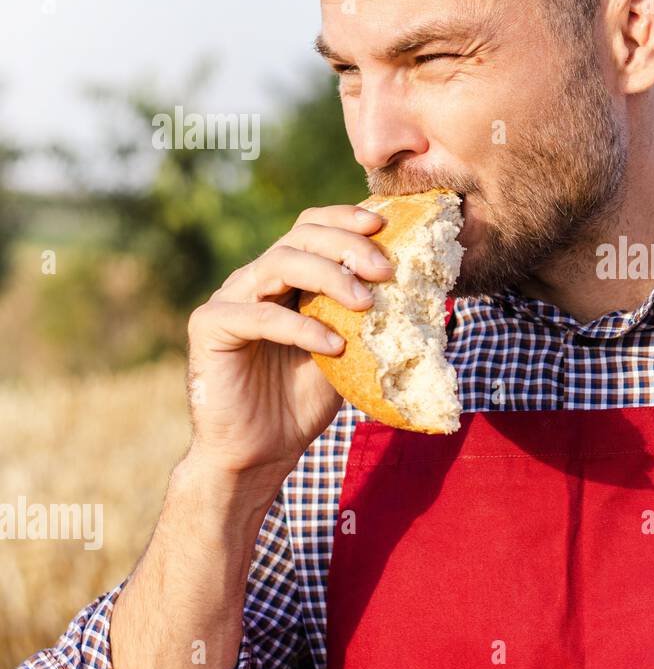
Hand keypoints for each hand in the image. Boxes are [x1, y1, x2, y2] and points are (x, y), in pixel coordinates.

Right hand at [183, 204, 393, 496]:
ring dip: (329, 277)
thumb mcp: (350, 348)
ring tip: (366, 303)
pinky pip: (259, 316)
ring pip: (279, 263)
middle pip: (299, 237)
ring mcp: (230, 298)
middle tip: (384, 270)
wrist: (262, 449)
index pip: (311, 227)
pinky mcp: (211, 326)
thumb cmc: (305, 398)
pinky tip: (334, 345)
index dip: (344, 218)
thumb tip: (427, 289)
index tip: (383, 224)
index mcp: (286, 277)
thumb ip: (370, 315)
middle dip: (346, 246)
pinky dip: (301, 326)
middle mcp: (255, 278)